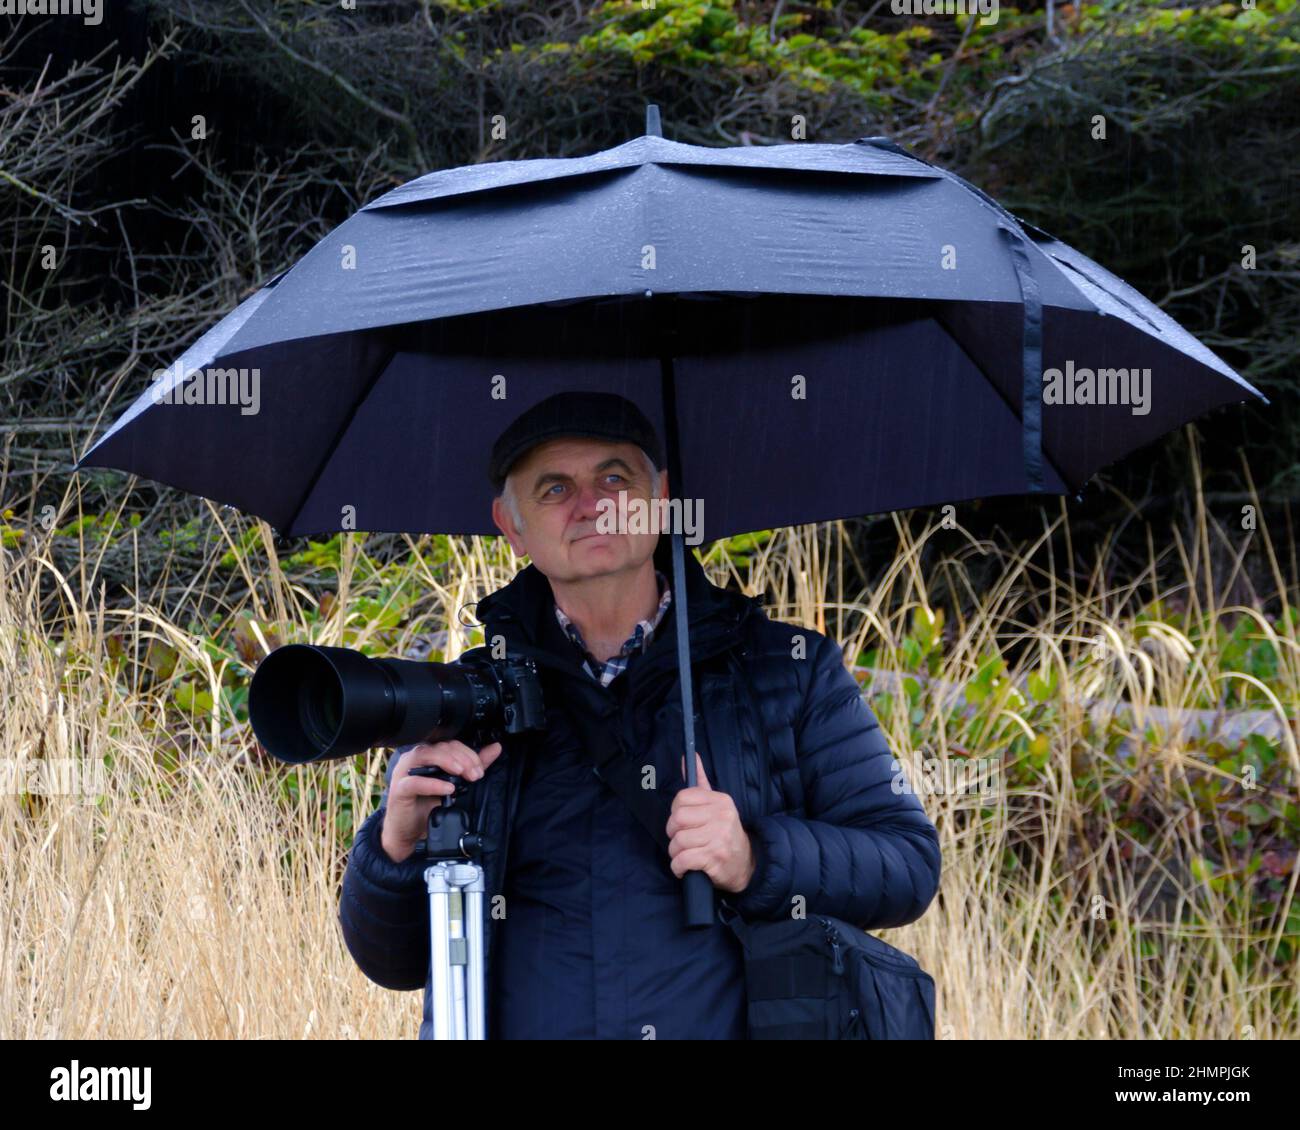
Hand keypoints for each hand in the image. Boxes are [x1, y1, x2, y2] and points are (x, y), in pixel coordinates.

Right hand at [379, 739, 502, 862]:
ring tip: (463, 773)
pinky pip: (414, 782)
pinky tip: (447, 788)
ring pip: (425, 755)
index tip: (480, 770)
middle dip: (462, 759)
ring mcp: (404, 772)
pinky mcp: (399, 789)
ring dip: (447, 762)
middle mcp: (415, 759)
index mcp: (427, 754)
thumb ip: (473, 765)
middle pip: (440, 747)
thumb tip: (495, 748)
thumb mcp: (454, 783)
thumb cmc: (427, 804)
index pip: (450, 744)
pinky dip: (432, 784)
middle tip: (475, 774)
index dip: (468, 753)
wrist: (409, 830)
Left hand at [666, 752, 755, 893]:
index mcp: (720, 801)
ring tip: (685, 855)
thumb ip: (701, 781)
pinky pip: (682, 860)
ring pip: (678, 842)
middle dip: (673, 834)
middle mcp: (722, 816)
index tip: (682, 822)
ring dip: (676, 853)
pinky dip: (678, 868)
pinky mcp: (715, 858)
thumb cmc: (724, 833)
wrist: (745, 864)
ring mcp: (719, 837)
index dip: (675, 812)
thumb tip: (689, 756)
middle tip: (682, 841)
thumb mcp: (716, 805)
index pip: (682, 798)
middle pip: (677, 819)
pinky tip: (685, 868)